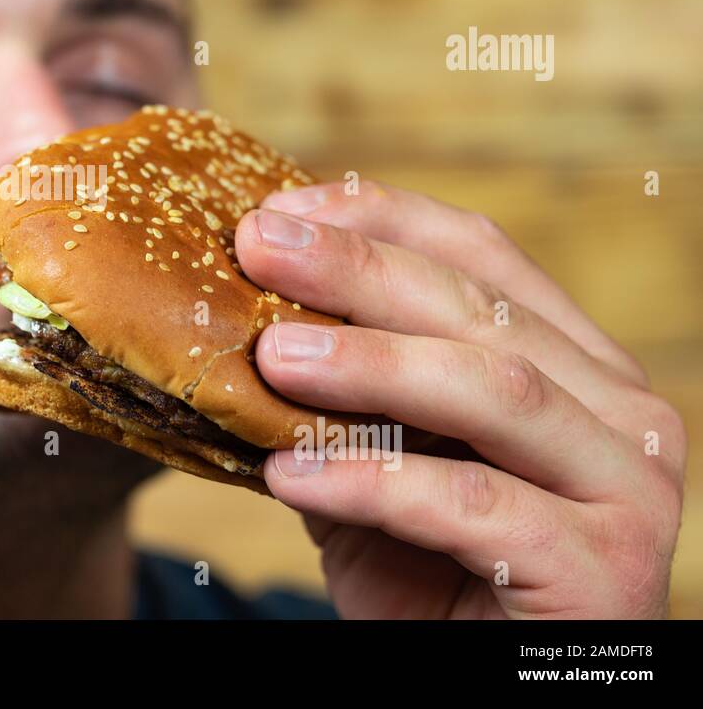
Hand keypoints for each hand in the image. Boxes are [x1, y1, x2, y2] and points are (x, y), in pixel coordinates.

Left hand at [234, 180, 686, 618]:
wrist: (486, 688)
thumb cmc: (430, 572)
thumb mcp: (376, 462)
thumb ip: (340, 392)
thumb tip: (240, 305)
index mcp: (574, 363)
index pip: (483, 256)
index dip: (381, 219)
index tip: (282, 208)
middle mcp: (620, 411)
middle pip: (484, 308)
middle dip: (359, 269)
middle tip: (258, 244)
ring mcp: (627, 489)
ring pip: (496, 388)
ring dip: (371, 365)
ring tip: (272, 356)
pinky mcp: (604, 572)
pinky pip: (478, 507)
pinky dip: (375, 482)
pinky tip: (291, 475)